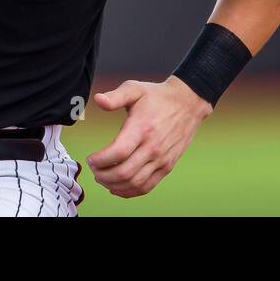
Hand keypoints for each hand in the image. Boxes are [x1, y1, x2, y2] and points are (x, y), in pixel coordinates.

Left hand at [86, 76, 212, 197]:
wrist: (188, 103)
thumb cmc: (157, 96)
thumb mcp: (135, 89)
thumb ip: (115, 96)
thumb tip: (98, 100)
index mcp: (142, 128)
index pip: (118, 153)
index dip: (100, 160)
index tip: (90, 159)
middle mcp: (153, 147)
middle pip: (123, 172)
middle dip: (102, 175)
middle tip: (94, 170)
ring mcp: (161, 159)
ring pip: (134, 183)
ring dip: (113, 185)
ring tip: (102, 178)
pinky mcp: (167, 166)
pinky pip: (147, 186)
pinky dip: (129, 192)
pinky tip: (117, 187)